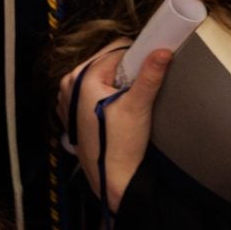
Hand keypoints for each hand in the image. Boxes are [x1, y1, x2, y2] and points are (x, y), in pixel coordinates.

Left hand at [58, 42, 171, 212]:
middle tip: (138, 92)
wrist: (112, 178)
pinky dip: (105, 96)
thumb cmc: (121, 143)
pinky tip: (115, 113)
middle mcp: (68, 84)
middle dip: (125, 72)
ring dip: (116, 84)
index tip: (148, 72)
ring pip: (100, 77)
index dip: (136, 59)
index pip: (115, 51)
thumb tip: (163, 51)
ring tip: (127, 104)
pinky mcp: (72, 114)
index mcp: (81, 77)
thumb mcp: (138, 105)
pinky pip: (91, 93)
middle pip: (106, 63)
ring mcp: (67, 100)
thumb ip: (150, 75)